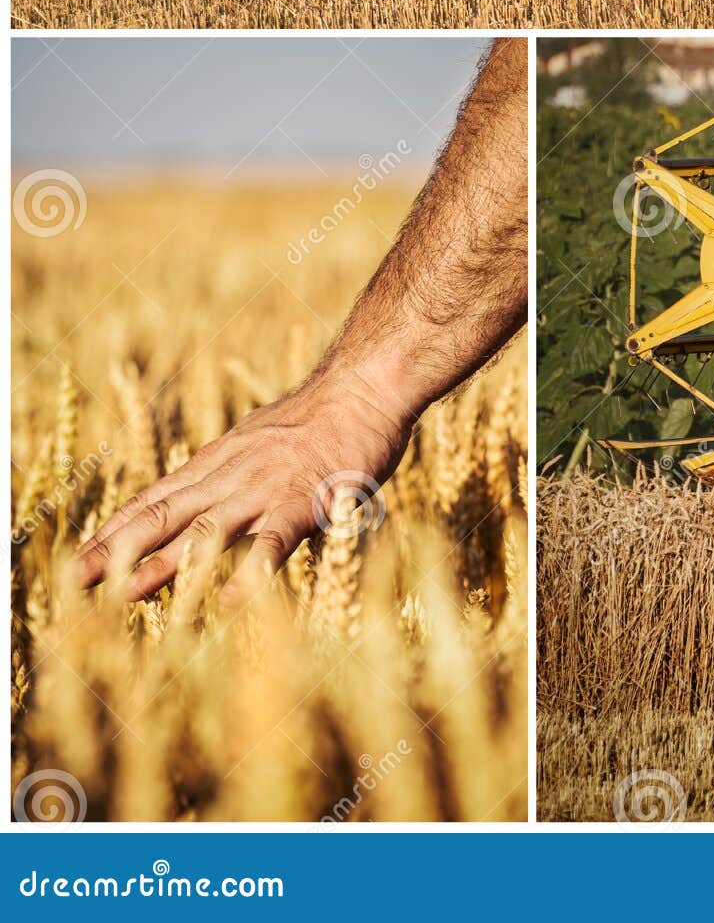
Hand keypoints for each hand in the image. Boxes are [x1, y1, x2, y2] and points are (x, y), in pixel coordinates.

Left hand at [75, 364, 412, 605]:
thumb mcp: (262, 435)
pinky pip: (271, 543)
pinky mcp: (303, 502)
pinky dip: (248, 573)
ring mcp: (264, 489)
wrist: (365, 386)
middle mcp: (231, 476)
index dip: (114, 530)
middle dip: (114, 551)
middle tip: (71, 582)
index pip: (154, 499)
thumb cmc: (324, 413)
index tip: (78, 558)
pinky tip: (229, 604)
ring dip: (161, 565)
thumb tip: (207, 485)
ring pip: (203, 530)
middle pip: (161, 516)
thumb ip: (234, 466)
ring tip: (123, 595)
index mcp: (220, 461)